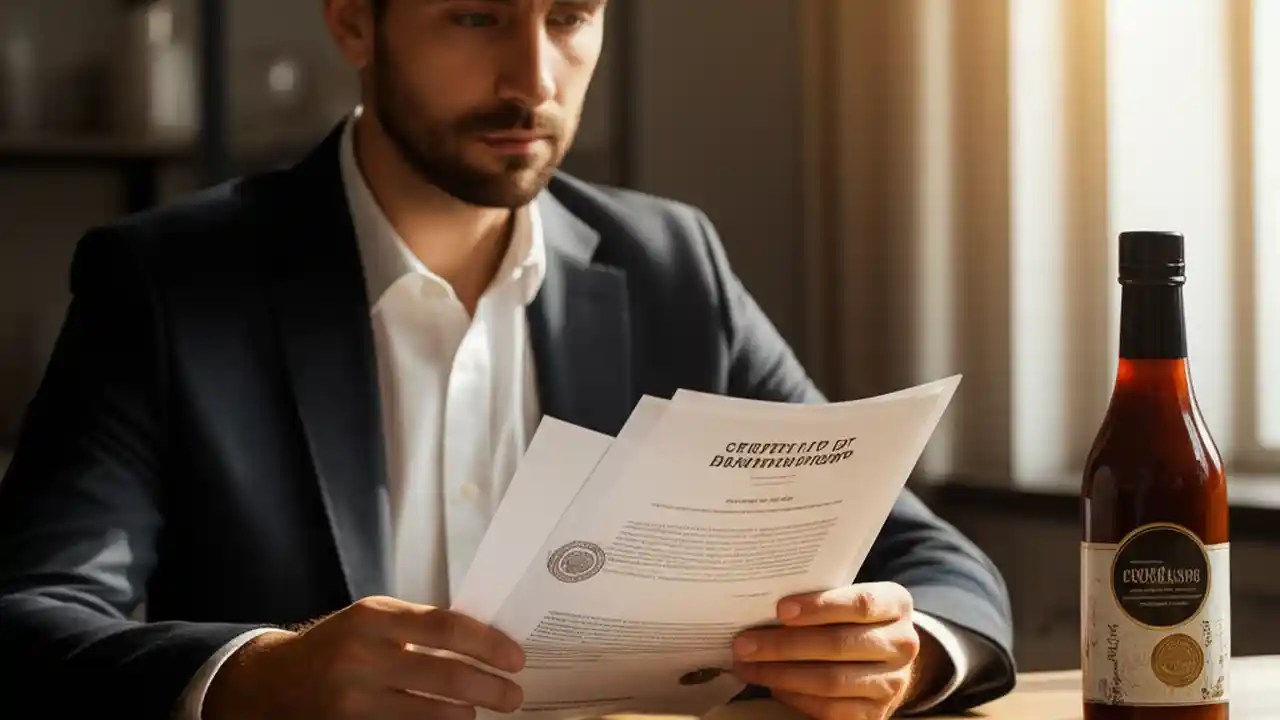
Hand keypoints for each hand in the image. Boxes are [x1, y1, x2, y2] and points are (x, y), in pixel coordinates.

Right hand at [204, 595, 524, 719]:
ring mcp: (354, 699)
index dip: (487, 644)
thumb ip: (419, 627)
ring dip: (466, 714)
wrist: (275, 681)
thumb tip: (485, 642)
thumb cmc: (339, 643)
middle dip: (490, 689)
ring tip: (482, 710)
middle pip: (446, 677)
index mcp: (373, 618)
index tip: (515, 658)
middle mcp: (362, 657)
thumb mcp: (373, 619)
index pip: (445, 628)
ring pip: (430, 714)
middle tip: (513, 695)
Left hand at [731, 582, 942, 719]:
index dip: (819, 607)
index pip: (860, 603)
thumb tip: (761, 606)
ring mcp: (892, 683)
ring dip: (781, 674)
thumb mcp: (848, 600)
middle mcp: (902, 644)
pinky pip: (829, 709)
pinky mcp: (875, 714)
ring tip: (747, 666)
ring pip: (830, 680)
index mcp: (896, 605)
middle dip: (784, 645)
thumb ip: (819, 598)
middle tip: (744, 643)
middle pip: (838, 644)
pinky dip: (795, 697)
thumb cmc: (853, 621)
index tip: (780, 610)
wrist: (886, 662)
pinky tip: (772, 685)